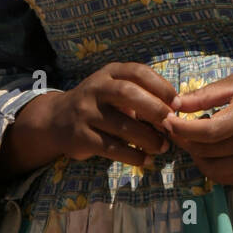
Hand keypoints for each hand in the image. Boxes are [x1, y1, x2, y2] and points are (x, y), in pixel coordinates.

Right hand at [0, 63, 177, 177]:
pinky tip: (145, 160)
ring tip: (162, 147)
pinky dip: (132, 156)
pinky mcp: (81, 137)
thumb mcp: (113, 89)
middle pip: (128, 93)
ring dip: (147, 138)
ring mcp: (86, 113)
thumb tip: (174, 111)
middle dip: (154, 108)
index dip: (160, 86)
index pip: (137, 72)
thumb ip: (139, 94)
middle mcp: (95, 89)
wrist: (55, 121)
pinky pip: (111, 148)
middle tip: (171, 124)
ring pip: (122, 125)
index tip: (177, 103)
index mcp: (109, 73)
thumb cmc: (97, 104)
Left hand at [162, 72, 232, 184]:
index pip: (204, 131)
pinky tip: (209, 153)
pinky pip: (226, 178)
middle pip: (204, 151)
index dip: (181, 129)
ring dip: (195, 156)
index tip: (167, 120)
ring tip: (194, 139)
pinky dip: (211, 168)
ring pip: (211, 168)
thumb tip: (176, 103)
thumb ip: (206, 95)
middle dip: (184, 140)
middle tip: (177, 127)